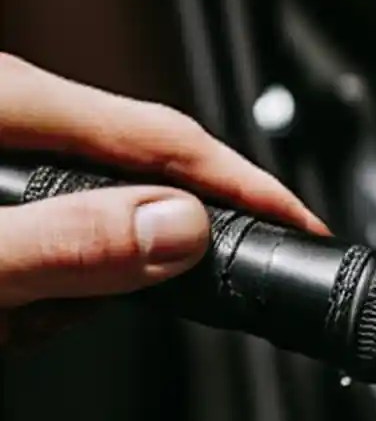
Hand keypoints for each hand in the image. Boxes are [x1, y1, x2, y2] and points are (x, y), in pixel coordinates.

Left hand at [0, 53, 327, 345]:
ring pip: (99, 208)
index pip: (169, 138)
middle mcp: (17, 108)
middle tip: (119, 313)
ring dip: (80, 277)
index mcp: (14, 102)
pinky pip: (59, 218)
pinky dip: (49, 270)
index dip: (249, 187)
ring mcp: (10, 136)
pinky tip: (12, 303)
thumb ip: (67, 242)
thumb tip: (181, 228)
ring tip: (24, 318)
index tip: (301, 227)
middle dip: (142, 259)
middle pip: (140, 175)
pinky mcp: (1, 172)